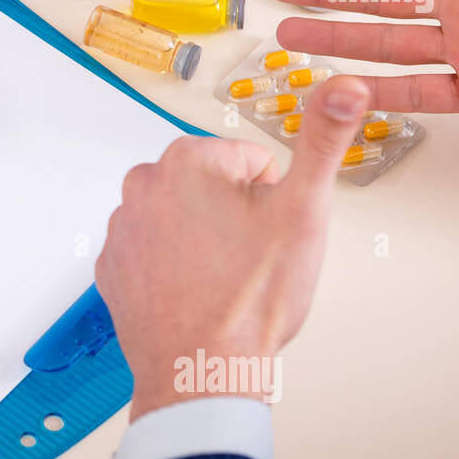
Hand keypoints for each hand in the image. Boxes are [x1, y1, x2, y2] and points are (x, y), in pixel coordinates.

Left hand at [95, 76, 369, 419]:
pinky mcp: (112, 267)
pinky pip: (155, 254)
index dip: (273, 200)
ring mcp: (123, 228)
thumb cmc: (249, 299)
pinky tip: (194, 294)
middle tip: (248, 262)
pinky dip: (174, 269)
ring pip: (184, 220)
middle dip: (236, 217)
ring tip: (222, 282)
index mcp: (188, 160)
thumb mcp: (304, 211)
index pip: (252, 162)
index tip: (268, 235)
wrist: (201, 372)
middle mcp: (144, 186)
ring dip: (205, 241)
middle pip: (213, 187)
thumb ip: (325, 141)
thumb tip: (345, 86)